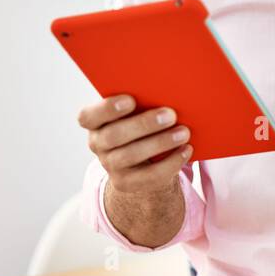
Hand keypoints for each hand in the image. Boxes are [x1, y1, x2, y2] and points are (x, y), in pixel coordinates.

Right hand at [77, 95, 192, 194]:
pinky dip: (171, 163)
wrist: (144, 160)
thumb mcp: (137, 112)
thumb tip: (166, 92)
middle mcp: (97, 144)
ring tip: (184, 132)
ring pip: (131, 156)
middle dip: (143, 124)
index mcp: (95, 122)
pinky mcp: (126, 183)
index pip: (88, 117)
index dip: (107, 108)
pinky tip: (186, 150)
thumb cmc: (142, 123)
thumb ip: (142, 101)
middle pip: (113, 136)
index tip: (131, 99)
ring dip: (160, 143)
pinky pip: (149, 176)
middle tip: (171, 115)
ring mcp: (110, 166)